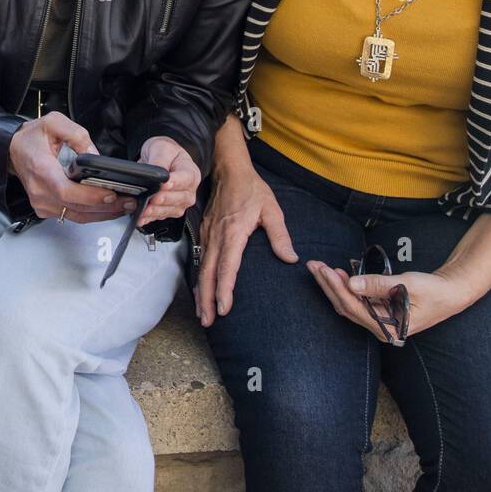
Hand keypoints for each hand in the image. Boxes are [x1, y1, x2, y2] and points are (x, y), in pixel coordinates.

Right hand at [8, 110, 135, 222]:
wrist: (13, 149)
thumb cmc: (32, 137)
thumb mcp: (54, 122)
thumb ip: (77, 135)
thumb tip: (95, 156)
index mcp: (41, 169)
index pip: (66, 191)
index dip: (90, 196)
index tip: (111, 194)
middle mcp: (40, 191)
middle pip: (75, 208)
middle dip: (105, 207)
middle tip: (129, 201)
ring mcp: (42, 203)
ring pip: (76, 216)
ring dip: (102, 214)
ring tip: (124, 206)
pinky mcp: (46, 208)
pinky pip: (72, 215)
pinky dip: (92, 214)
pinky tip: (108, 208)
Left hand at [137, 137, 200, 225]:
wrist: (159, 159)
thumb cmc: (165, 152)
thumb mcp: (163, 148)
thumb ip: (160, 160)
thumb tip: (157, 174)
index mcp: (191, 172)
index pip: (186, 179)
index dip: (176, 183)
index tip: (164, 185)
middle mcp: (188, 190)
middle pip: (180, 198)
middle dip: (165, 199)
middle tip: (153, 198)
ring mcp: (179, 202)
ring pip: (170, 210)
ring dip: (157, 211)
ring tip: (145, 210)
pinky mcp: (169, 211)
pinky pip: (160, 217)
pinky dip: (150, 218)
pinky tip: (142, 217)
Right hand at [197, 133, 297, 326]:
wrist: (229, 170)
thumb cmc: (252, 189)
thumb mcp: (271, 209)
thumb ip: (280, 235)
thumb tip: (290, 258)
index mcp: (234, 232)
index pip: (227, 267)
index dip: (224, 290)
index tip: (224, 309)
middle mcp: (217, 236)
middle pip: (209, 273)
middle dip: (207, 300)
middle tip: (209, 321)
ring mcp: (208, 234)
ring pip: (202, 268)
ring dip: (201, 293)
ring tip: (204, 314)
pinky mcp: (205, 233)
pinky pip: (201, 260)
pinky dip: (200, 278)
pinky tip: (202, 291)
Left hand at [307, 264, 469, 341]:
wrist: (452, 293)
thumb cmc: (433, 291)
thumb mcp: (407, 285)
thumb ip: (378, 285)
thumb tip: (352, 282)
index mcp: (388, 328)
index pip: (353, 307)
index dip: (336, 288)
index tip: (324, 270)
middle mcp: (380, 329)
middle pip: (346, 307)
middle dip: (328, 286)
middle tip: (313, 266)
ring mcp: (380, 321)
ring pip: (350, 305)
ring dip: (335, 286)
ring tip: (321, 268)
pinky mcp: (381, 312)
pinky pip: (359, 301)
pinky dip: (347, 288)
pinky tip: (339, 275)